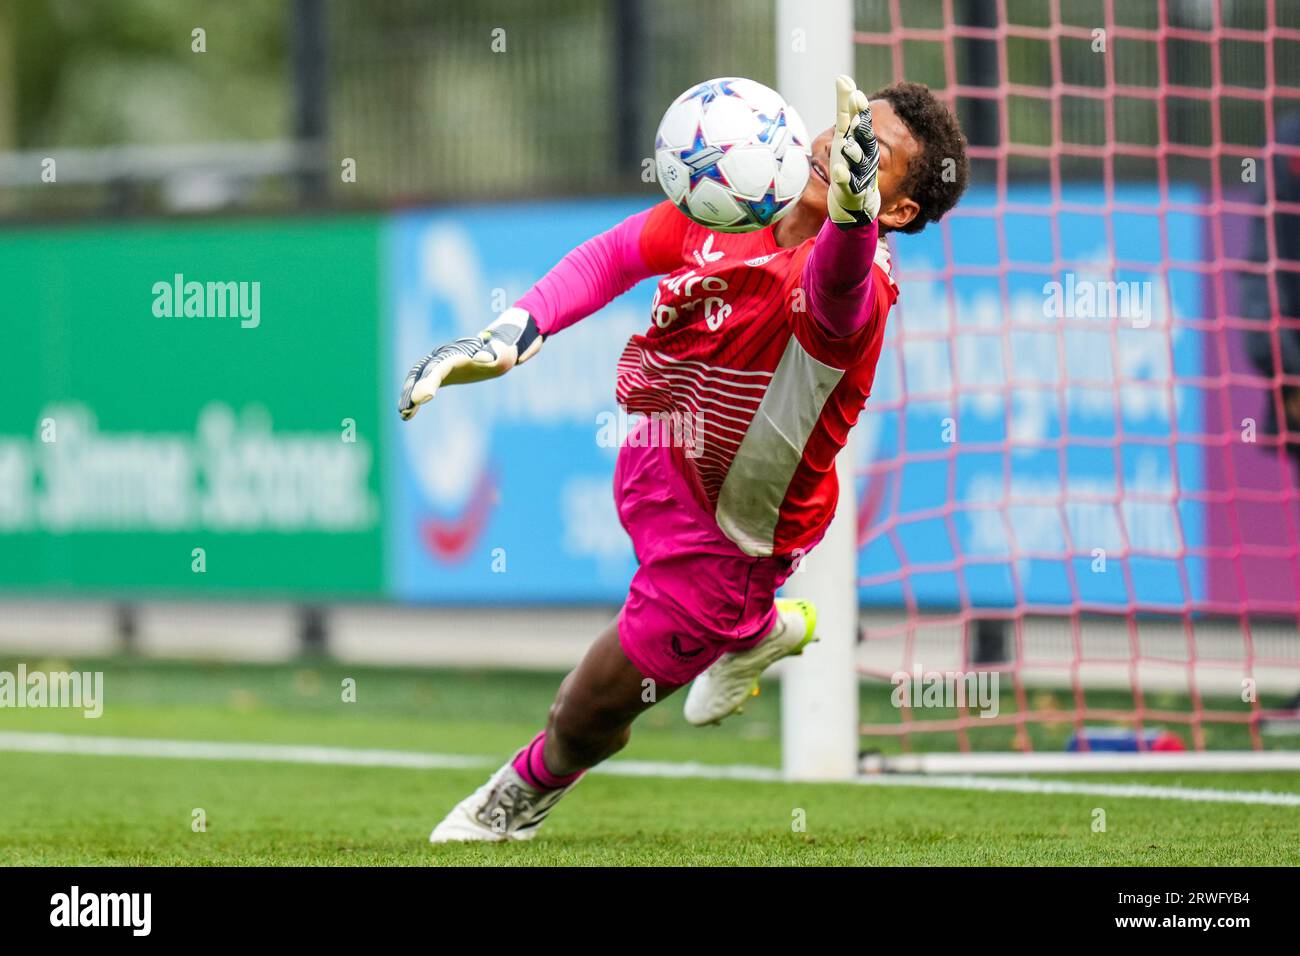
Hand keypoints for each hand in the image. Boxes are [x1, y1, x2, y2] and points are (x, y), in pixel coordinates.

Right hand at [398, 306, 543, 420]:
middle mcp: (444, 357)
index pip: (441, 366)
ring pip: (418, 378)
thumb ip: (495, 354)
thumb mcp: (504, 354)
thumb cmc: (502, 352)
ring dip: (409, 395)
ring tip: (404, 413)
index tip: (424, 397)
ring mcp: (439, 364)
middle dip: (414, 390)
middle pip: (425, 372)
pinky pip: (420, 384)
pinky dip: (413, 397)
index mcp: (459, 354)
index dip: (430, 380)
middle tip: (407, 409)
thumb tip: (485, 359)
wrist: (496, 349)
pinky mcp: (438, 374)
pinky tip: (407, 414)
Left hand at [826, 74, 880, 228]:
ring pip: (859, 163)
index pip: (862, 122)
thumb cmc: (848, 160)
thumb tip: (842, 76)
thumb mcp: (844, 132)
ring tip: (847, 144)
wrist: (852, 198)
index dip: (860, 110)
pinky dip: (844, 178)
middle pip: (865, 140)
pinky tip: (838, 171)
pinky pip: (848, 184)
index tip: (855, 95)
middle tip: (857, 116)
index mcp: (862, 141)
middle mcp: (864, 156)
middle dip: (862, 128)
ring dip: (854, 153)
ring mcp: (859, 174)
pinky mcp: (851, 191)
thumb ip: (845, 107)